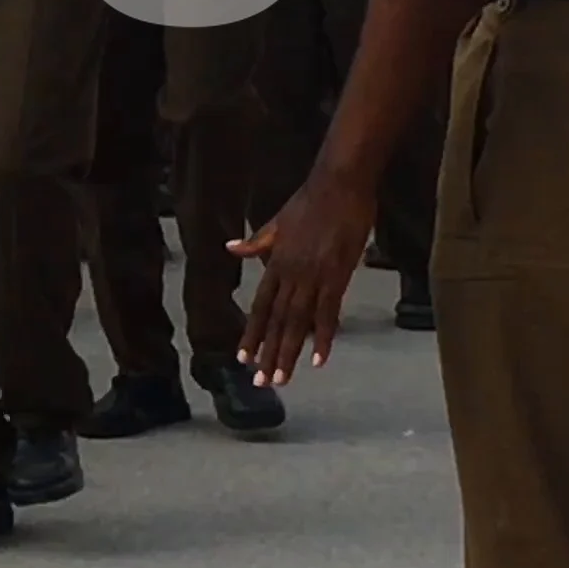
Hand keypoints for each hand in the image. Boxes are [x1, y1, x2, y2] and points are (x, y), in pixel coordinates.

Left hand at [231, 170, 375, 384]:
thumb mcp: (277, 221)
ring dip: (290, 352)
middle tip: (262, 383)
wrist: (339, 183)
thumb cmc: (311, 201)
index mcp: (276, 262)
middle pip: (276, 320)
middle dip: (269, 353)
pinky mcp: (338, 275)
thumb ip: (257, 242)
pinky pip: (328, 312)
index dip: (252, 333)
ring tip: (283, 379)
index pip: (260, 305)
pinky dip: (323, 337)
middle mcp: (290, 274)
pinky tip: (319, 360)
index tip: (244, 358)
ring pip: (297, 321)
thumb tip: (229, 248)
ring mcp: (313, 276)